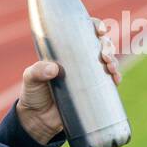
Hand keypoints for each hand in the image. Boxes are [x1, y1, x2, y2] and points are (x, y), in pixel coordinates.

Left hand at [17, 17, 120, 144]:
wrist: (38, 120)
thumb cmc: (33, 94)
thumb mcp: (30, 79)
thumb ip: (37, 71)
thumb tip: (53, 69)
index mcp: (66, 51)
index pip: (83, 32)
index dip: (95, 26)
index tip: (101, 30)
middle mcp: (79, 61)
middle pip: (100, 45)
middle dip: (108, 46)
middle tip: (104, 55)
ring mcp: (88, 76)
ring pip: (108, 61)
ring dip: (114, 61)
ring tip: (110, 68)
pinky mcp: (94, 92)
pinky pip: (110, 82)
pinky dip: (116, 78)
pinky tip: (116, 79)